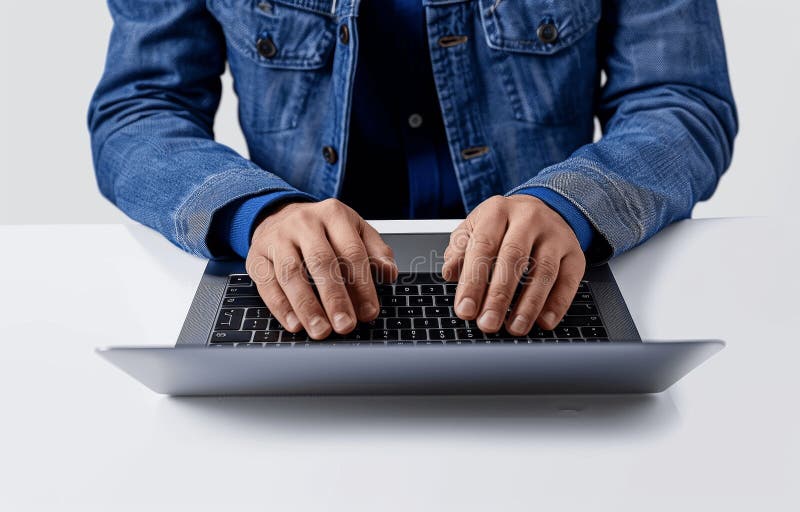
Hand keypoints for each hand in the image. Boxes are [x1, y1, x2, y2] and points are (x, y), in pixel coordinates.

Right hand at [246, 199, 397, 338]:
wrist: (280, 215)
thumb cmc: (324, 230)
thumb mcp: (355, 230)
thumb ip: (376, 251)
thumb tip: (389, 273)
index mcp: (334, 214)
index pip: (352, 252)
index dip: (362, 285)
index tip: (369, 312)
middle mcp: (304, 222)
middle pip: (321, 262)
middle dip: (335, 298)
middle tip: (345, 325)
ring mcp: (277, 238)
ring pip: (291, 274)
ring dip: (307, 307)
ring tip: (321, 330)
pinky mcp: (257, 255)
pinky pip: (267, 283)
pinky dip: (281, 307)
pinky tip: (294, 324)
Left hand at [442, 195, 585, 335]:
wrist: (541, 209)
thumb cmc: (501, 227)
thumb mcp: (474, 229)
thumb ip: (459, 251)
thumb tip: (450, 273)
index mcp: (497, 211)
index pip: (483, 246)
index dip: (472, 281)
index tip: (465, 310)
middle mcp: (529, 218)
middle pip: (513, 258)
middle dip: (499, 296)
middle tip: (488, 323)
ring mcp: (555, 234)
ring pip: (544, 271)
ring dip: (528, 305)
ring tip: (515, 328)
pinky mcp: (575, 252)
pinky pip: (569, 281)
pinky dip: (557, 304)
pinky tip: (543, 322)